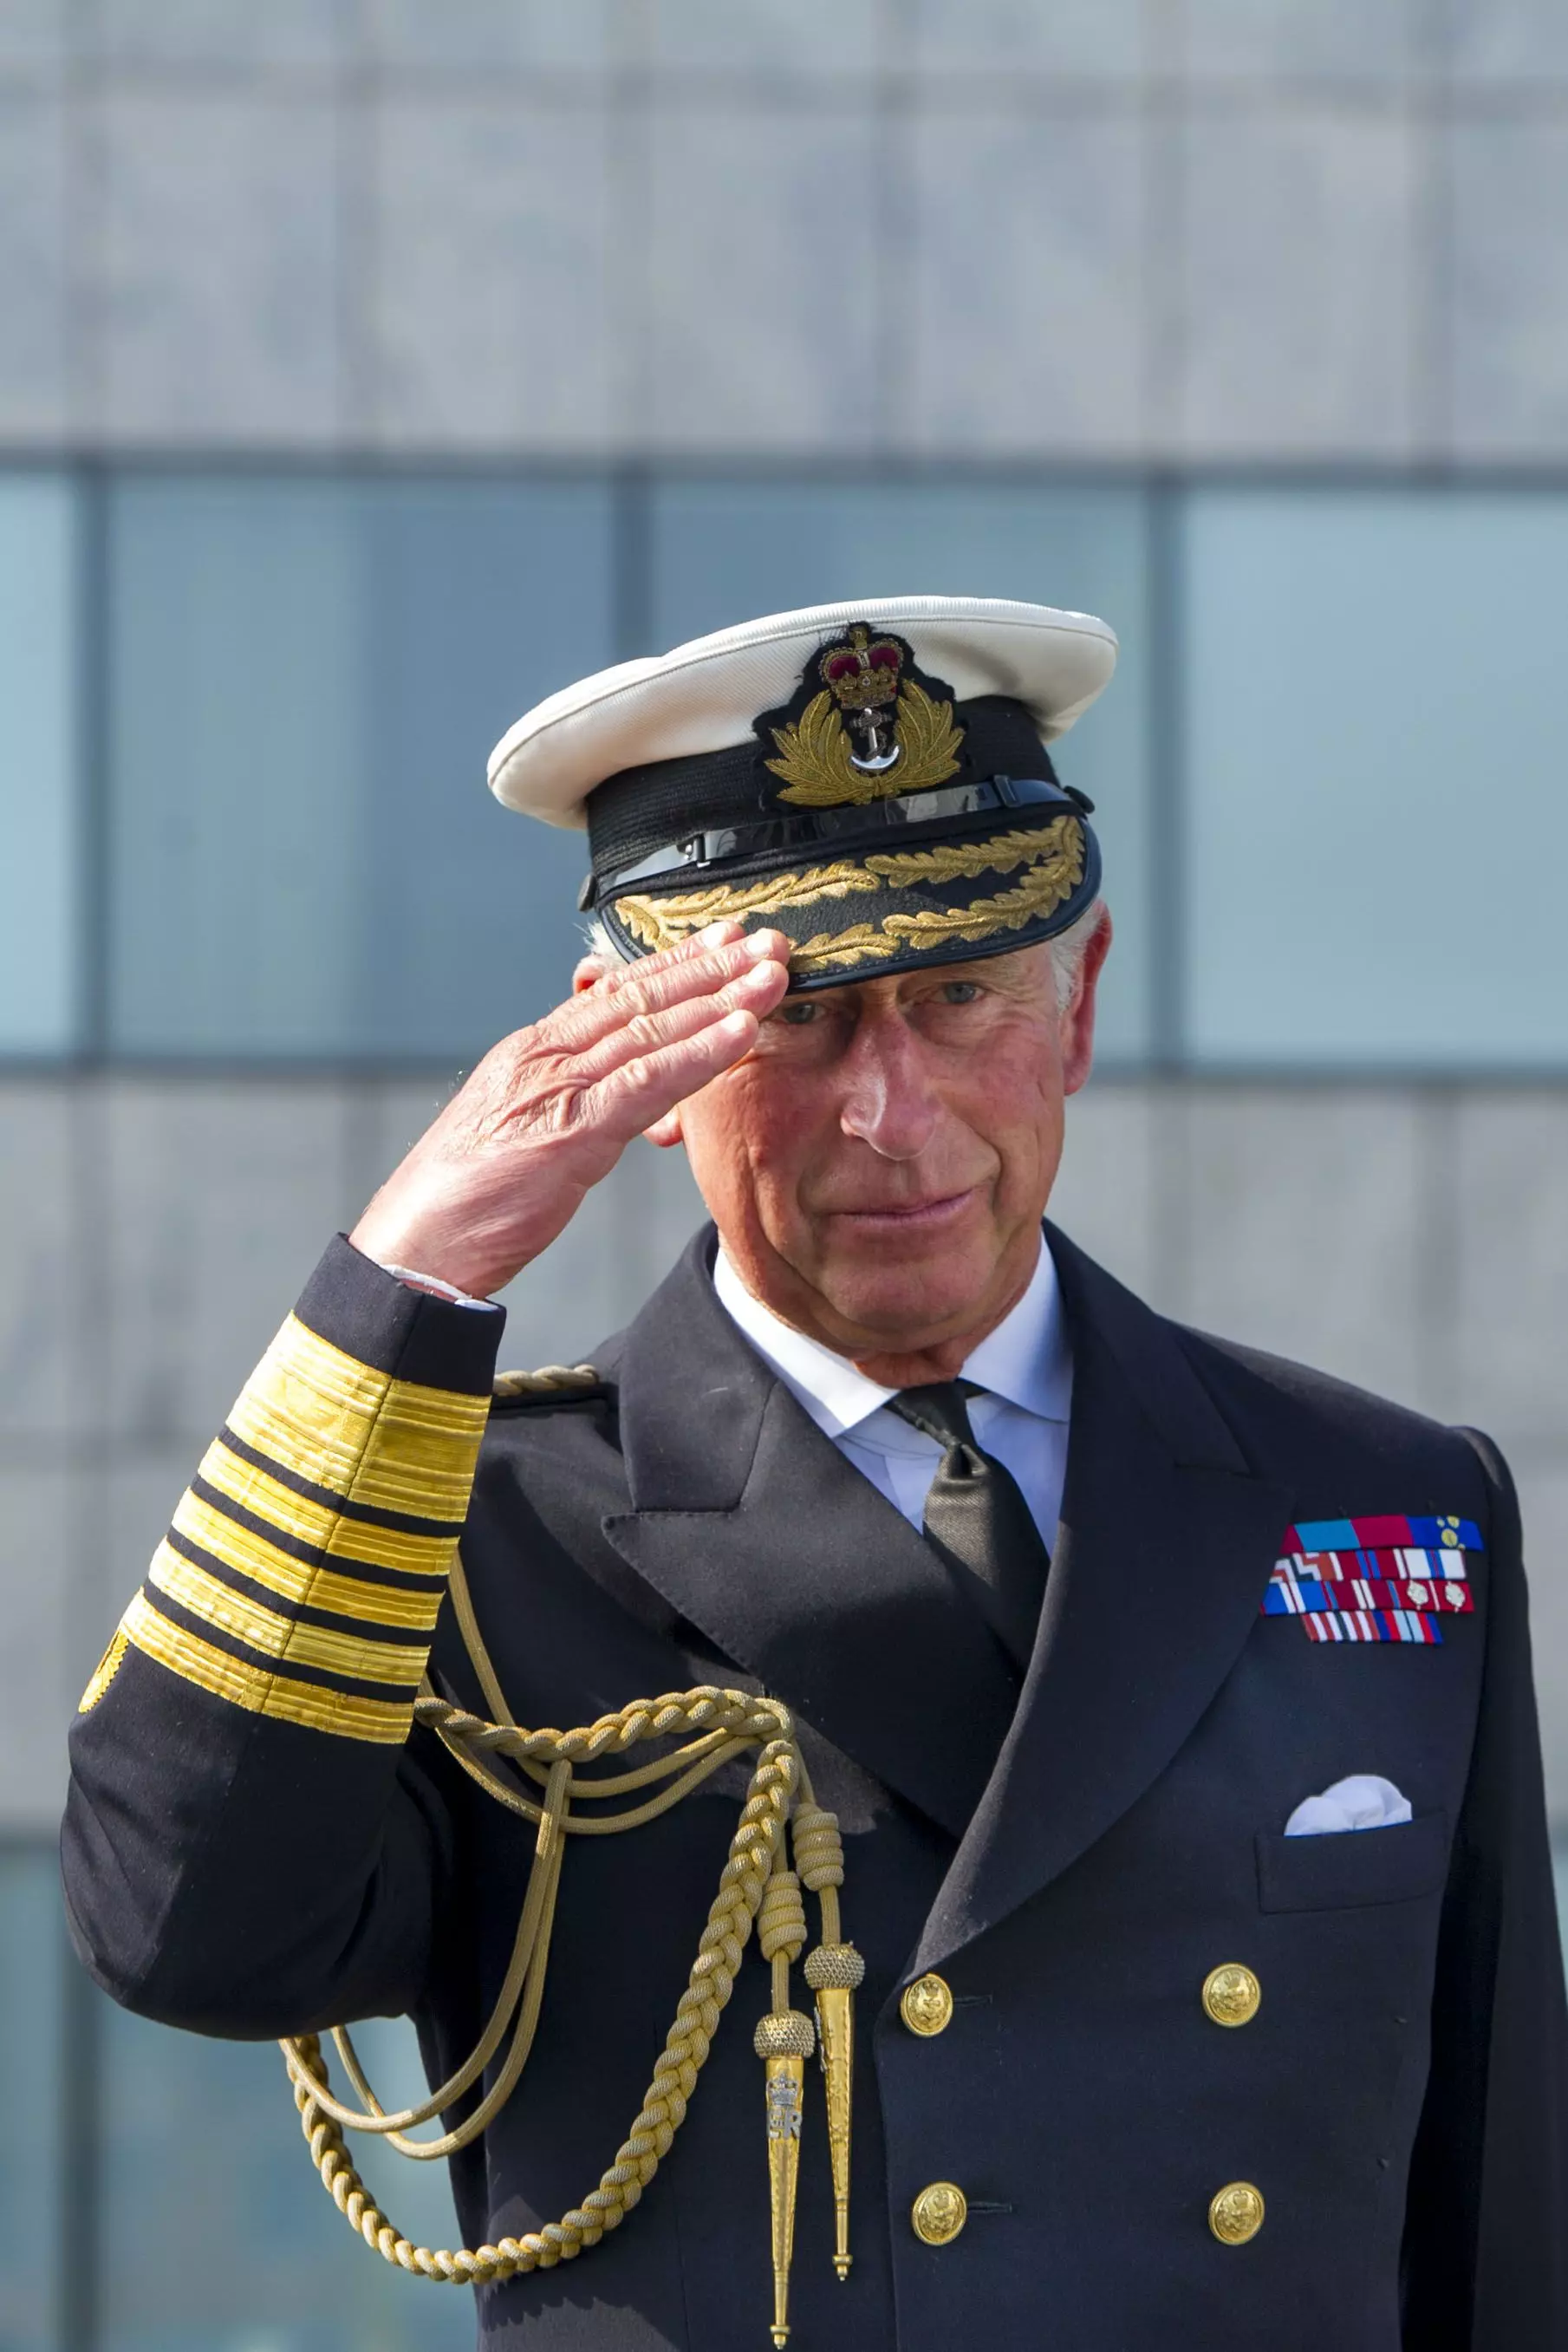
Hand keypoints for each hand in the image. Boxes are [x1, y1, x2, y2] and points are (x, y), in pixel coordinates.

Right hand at [349, 924, 788, 1299]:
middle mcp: (544, 1056)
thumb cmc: (466, 1201)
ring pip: (651, 1027)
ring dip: (719, 997)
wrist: (416, 1247)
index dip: (672, 963)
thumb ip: (570, 1102)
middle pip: (638, 995)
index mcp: (531, 1052)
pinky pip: (648, 1081)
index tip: (721, 941)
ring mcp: (556, 1088)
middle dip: (708, 964)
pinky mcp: (571, 1131)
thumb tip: (621, 1097)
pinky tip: (741, 1031)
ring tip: (772, 974)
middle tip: (766, 937)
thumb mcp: (520, 1133)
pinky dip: (700, 1052)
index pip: (612, 992)